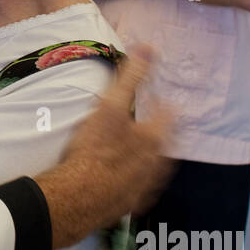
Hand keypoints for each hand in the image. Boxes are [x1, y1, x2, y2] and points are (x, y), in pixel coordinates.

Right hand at [37, 44, 174, 247]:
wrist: (78, 196)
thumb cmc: (95, 150)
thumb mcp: (111, 106)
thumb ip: (131, 76)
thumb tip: (148, 47)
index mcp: (157, 137)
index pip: (171, 113)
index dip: (161, 102)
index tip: (152, 97)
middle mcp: (159, 163)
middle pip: (166, 141)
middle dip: (157, 129)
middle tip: (143, 120)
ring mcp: (147, 185)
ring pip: (155, 165)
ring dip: (146, 154)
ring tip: (132, 146)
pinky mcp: (133, 202)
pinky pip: (140, 186)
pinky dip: (134, 176)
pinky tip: (121, 174)